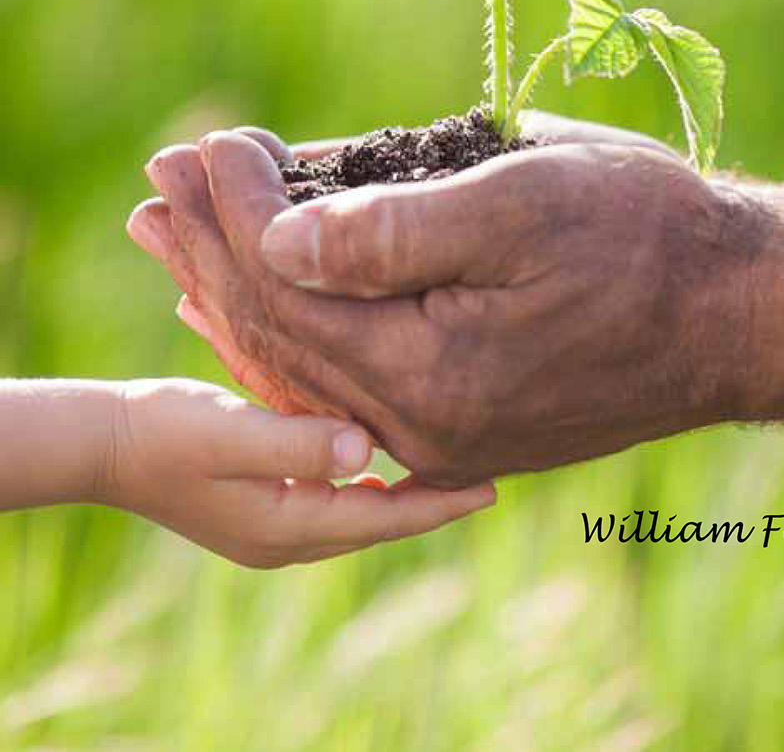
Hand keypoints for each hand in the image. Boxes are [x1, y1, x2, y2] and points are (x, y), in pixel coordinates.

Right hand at [98, 377, 494, 567]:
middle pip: (376, 524)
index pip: (383, 521)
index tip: (493, 490)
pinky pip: (328, 501)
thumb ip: (300, 442)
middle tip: (487, 476)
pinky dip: (363, 486)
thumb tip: (369, 454)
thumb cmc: (167, 430)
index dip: (440, 505)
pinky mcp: (255, 506)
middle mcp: (282, 538)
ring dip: (400, 495)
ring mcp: (267, 526)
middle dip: (430, 502)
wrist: (106, 442)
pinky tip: (377, 460)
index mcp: (285, 526)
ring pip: (354, 514)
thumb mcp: (234, 432)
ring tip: (446, 468)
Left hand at [129, 127, 758, 486]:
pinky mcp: (463, 418)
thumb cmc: (645, 234)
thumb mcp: (524, 200)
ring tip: (176, 233)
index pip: (289, 287)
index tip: (211, 138)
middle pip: (279, 330)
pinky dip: (293, 326)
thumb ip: (394, 229)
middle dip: (214, 242)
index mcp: (432, 373)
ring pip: (304, 357)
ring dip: (235, 283)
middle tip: (160, 174)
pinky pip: (347, 377)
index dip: (237, 209)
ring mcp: (442, 431)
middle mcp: (421, 424)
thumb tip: (279, 238)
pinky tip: (256, 300)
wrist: (743, 311)